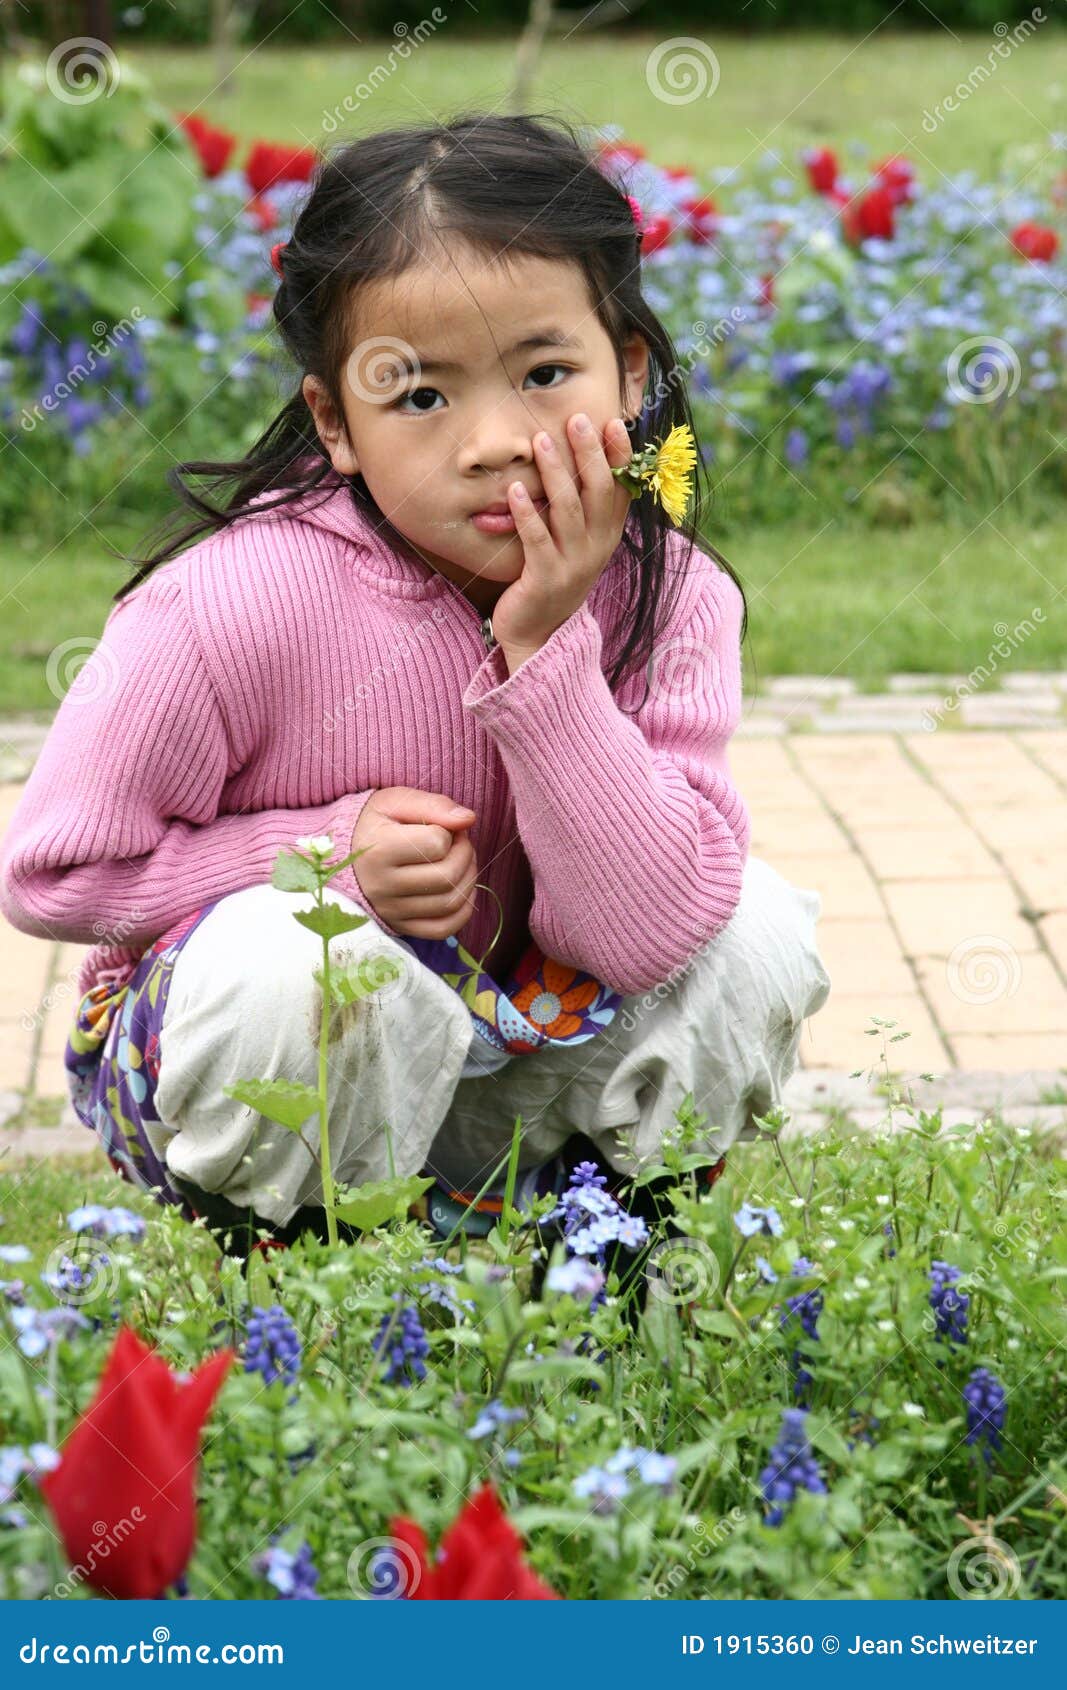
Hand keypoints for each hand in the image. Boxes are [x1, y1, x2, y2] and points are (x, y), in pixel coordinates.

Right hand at [350, 787, 478, 939]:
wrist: (348, 853)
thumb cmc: (377, 823)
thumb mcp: (397, 801)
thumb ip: (433, 805)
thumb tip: (468, 819)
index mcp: (378, 850)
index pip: (437, 844)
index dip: (449, 831)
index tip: (442, 827)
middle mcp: (382, 886)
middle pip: (448, 876)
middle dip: (465, 855)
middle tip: (459, 843)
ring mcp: (391, 910)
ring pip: (451, 903)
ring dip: (468, 878)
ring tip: (460, 861)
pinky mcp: (400, 926)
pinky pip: (443, 929)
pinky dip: (463, 911)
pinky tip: (460, 889)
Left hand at [489, 413, 633, 667]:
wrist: (539, 634)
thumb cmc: (553, 577)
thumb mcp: (577, 543)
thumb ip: (582, 507)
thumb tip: (581, 457)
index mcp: (607, 535)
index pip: (622, 489)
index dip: (620, 455)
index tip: (613, 421)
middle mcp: (596, 548)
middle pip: (598, 493)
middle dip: (589, 453)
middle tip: (576, 419)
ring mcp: (573, 565)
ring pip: (569, 511)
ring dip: (555, 472)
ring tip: (541, 440)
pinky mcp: (545, 579)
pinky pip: (537, 541)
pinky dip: (526, 513)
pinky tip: (515, 489)